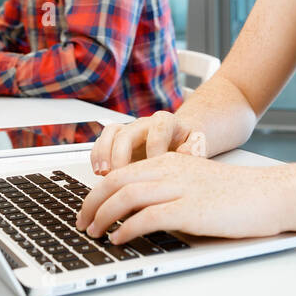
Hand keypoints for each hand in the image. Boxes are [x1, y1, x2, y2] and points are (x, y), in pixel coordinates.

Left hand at [75, 152, 294, 243]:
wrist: (270, 194)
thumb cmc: (238, 193)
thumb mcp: (197, 181)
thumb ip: (170, 188)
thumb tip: (139, 211)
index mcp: (171, 161)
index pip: (122, 170)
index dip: (98, 189)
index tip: (88, 207)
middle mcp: (172, 170)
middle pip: (117, 180)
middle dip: (92, 202)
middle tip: (82, 221)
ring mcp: (181, 189)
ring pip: (127, 196)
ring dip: (104, 216)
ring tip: (95, 232)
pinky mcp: (191, 210)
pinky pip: (148, 217)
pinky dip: (127, 228)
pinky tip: (120, 238)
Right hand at [89, 111, 207, 174]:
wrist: (179, 140)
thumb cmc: (187, 144)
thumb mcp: (198, 144)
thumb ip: (195, 148)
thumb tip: (186, 152)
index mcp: (166, 122)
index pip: (158, 129)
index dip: (155, 148)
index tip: (154, 167)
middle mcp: (145, 123)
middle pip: (128, 131)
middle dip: (122, 154)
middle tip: (121, 174)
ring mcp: (129, 130)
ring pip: (111, 133)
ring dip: (105, 153)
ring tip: (104, 173)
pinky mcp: (117, 140)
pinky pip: (102, 141)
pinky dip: (97, 155)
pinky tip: (98, 172)